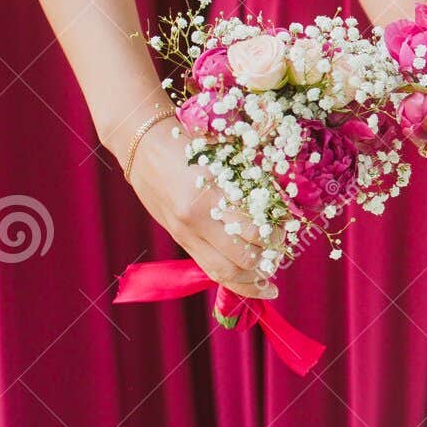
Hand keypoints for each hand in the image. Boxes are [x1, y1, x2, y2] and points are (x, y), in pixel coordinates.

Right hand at [127, 122, 268, 298]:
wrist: (142, 146)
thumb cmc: (189, 144)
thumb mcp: (223, 159)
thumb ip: (247, 186)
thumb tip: (279, 209)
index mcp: (210, 197)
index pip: (253, 232)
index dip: (274, 236)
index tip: (285, 230)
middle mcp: (195, 221)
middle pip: (241, 260)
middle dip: (267, 260)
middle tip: (279, 251)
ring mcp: (184, 234)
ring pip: (223, 272)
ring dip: (251, 279)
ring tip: (268, 275)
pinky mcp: (179, 239)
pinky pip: (208, 267)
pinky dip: (232, 277)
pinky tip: (251, 282)